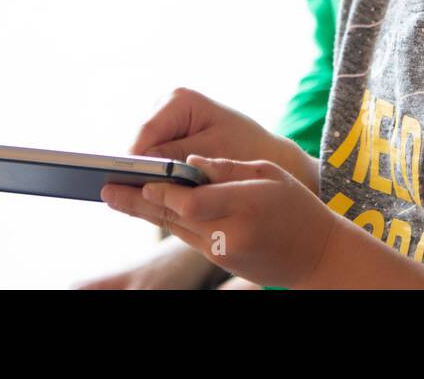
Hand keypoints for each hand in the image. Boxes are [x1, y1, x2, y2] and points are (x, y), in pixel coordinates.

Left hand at [100, 154, 339, 288]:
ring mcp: (222, 253)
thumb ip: (227, 168)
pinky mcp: (219, 260)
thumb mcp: (269, 175)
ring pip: (174, 228)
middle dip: (138, 202)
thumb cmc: (297, 207)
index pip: (193, 202)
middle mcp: (230, 234)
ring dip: (144, 212)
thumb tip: (190, 163)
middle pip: (175, 217)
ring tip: (114, 197)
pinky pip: (186, 236)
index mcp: (246, 207)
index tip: (143, 178)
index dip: (164, 191)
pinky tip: (147, 207)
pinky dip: (166, 220)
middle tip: (107, 190)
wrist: (316, 256)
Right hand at [126, 86, 317, 193]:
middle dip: (136, 173)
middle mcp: (165, 108)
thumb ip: (177, 159)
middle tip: (125, 203)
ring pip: (141, 158)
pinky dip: (150, 183)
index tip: (124, 186)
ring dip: (141, 180)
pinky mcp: (163, 144)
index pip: (146, 134)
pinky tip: (145, 204)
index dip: (133, 162)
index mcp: (179, 101)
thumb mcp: (213, 156)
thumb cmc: (244, 150)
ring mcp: (162, 126)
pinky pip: (149, 165)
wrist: (263, 155)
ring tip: (132, 207)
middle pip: (139, 146)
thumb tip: (140, 164)